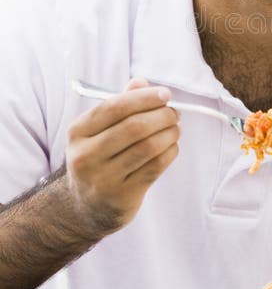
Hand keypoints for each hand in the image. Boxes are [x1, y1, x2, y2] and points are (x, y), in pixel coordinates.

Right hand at [65, 77, 179, 233]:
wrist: (87, 206)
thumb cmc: (100, 156)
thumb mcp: (100, 130)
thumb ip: (120, 104)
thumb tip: (141, 82)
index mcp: (78, 132)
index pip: (113, 108)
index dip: (143, 98)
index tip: (165, 94)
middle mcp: (86, 156)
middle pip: (133, 127)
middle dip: (162, 115)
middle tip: (174, 112)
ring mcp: (103, 179)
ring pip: (147, 148)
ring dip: (169, 133)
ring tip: (175, 128)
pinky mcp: (122, 196)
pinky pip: (155, 167)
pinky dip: (169, 152)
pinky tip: (172, 146)